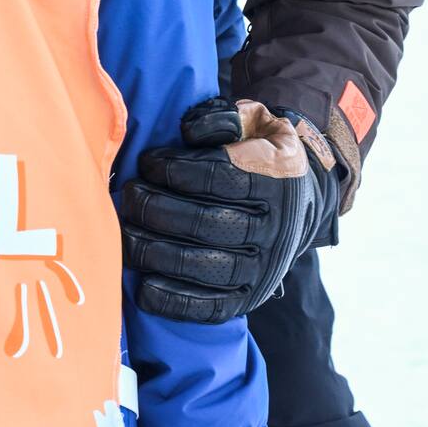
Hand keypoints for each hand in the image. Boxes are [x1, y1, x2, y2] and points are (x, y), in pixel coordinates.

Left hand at [122, 98, 338, 323]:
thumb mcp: (254, 123)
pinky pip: (213, 307)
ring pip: (208, 265)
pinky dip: (176, 301)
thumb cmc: (260, 154)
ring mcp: (264, 267)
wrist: (302, 199)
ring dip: (157, 253)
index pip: (224, 178)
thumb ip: (222, 119)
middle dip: (159, 210)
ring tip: (125, 235)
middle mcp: (276, 229)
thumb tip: (188, 132)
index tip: (147, 162)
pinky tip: (144, 287)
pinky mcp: (250, 297)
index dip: (178, 171)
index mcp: (278, 181)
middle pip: (210, 223)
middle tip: (129, 196)